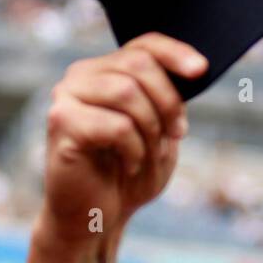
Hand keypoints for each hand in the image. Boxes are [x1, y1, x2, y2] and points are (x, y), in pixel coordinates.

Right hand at [40, 34, 207, 243]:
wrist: (94, 218)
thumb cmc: (126, 176)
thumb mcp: (159, 132)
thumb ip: (168, 100)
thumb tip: (193, 69)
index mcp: (104, 71)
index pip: (143, 44)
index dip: (175, 52)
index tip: (201, 71)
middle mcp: (80, 76)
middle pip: (138, 64)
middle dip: (168, 102)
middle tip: (176, 135)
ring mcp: (66, 97)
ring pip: (127, 92)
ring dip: (151, 129)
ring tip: (149, 155)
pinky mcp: (61, 123)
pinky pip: (116, 125)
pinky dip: (134, 150)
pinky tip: (129, 166)